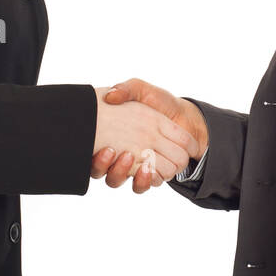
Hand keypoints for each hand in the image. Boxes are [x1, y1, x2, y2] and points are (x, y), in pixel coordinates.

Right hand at [92, 79, 208, 192]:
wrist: (185, 115)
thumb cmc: (159, 101)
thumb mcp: (140, 89)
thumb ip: (125, 89)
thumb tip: (109, 96)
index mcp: (111, 133)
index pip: (90, 148)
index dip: (93, 151)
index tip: (102, 143)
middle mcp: (117, 151)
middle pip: (99, 167)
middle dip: (103, 162)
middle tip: (112, 150)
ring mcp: (133, 165)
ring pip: (116, 179)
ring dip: (120, 171)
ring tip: (129, 156)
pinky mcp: (150, 174)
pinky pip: (140, 186)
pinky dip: (142, 180)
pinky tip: (147, 169)